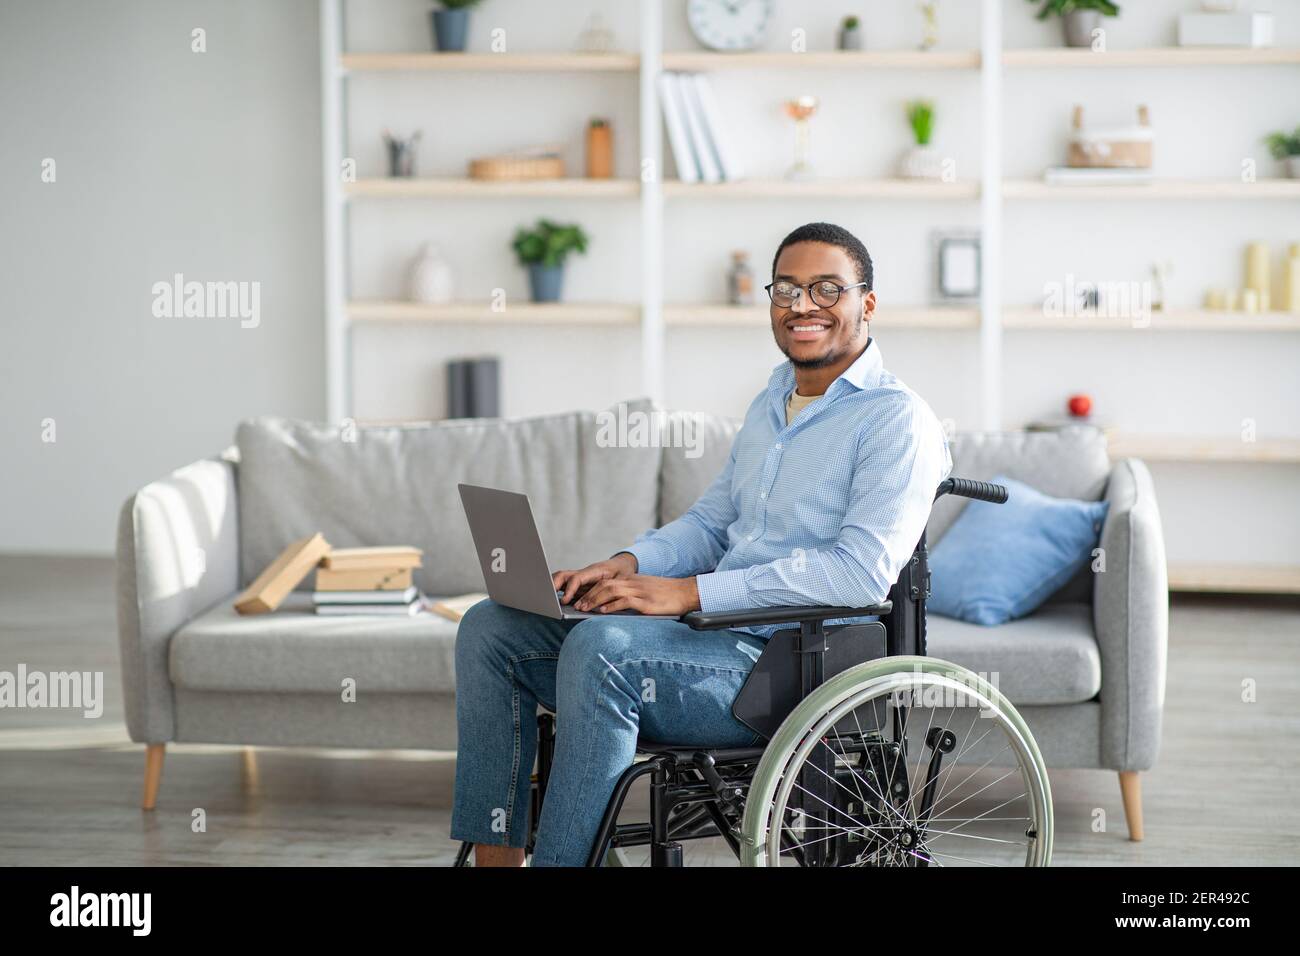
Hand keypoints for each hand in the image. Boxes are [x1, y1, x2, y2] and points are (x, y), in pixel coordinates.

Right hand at [552, 552, 637, 604]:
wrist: (623, 565)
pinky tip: (555, 604)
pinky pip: (565, 586)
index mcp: (594, 571)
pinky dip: (558, 593)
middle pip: (562, 575)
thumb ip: (611, 591)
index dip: (569, 589)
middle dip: (552, 585)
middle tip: (548, 600)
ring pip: (561, 579)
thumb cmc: (623, 573)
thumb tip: (600, 605)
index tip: (565, 601)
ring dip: (553, 588)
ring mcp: (580, 578)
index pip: (577, 578)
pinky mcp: (579, 584)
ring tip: (548, 602)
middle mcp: (584, 573)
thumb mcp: (622, 581)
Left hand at [573, 574, 700, 616]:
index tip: (581, 599)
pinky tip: (604, 611)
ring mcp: (640, 592)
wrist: (687, 592)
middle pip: (605, 585)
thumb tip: (612, 607)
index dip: (591, 590)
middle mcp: (634, 583)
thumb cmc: (667, 595)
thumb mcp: (646, 591)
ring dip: (596, 600)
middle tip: (578, 606)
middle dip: (589, 595)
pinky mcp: (647, 602)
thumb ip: (631, 596)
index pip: (606, 581)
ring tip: (585, 609)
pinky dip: (612, 605)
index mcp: (632, 580)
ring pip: (611, 591)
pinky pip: (626, 601)